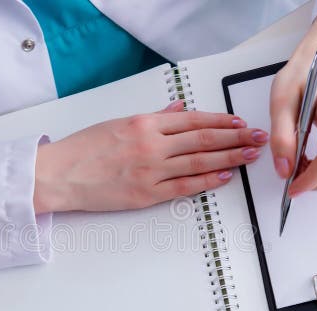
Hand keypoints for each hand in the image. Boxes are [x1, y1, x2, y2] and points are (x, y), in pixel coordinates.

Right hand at [33, 101, 268, 212]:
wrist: (60, 175)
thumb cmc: (84, 149)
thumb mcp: (119, 123)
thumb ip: (152, 118)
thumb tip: (177, 109)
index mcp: (144, 123)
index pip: (193, 120)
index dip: (220, 121)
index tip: (239, 122)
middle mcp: (151, 145)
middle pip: (203, 140)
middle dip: (235, 138)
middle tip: (256, 137)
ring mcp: (150, 171)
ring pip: (199, 162)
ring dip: (229, 159)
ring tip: (249, 156)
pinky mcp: (146, 194)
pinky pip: (184, 187)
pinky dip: (206, 181)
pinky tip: (223, 177)